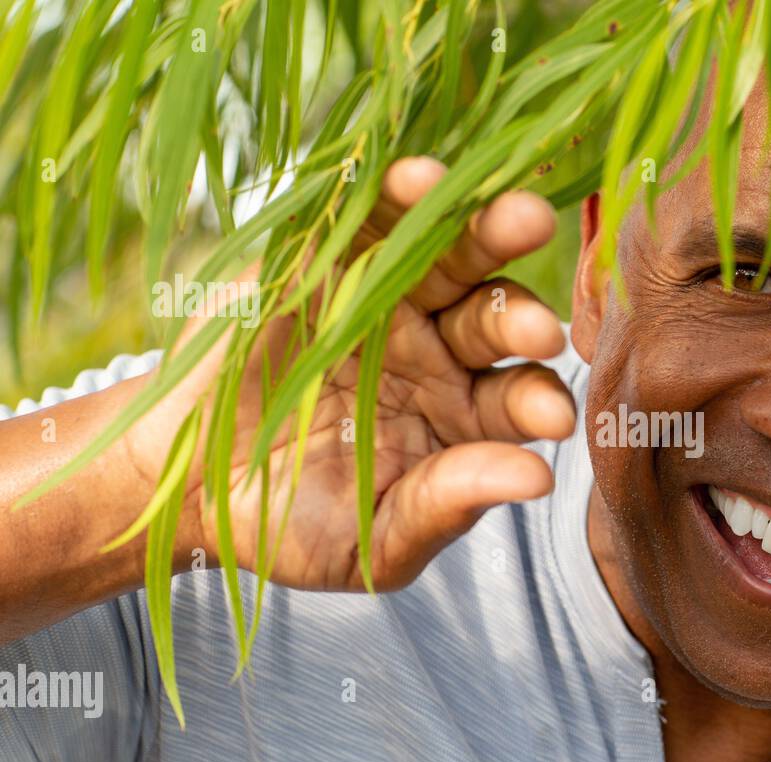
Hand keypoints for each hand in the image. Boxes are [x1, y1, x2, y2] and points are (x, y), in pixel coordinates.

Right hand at [126, 156, 575, 590]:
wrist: (184, 480)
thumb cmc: (290, 523)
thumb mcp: (372, 539)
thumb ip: (447, 506)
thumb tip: (539, 478)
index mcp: (464, 417)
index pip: (520, 400)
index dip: (539, 404)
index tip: (553, 418)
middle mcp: (441, 350)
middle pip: (497, 320)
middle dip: (524, 318)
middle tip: (542, 327)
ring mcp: (389, 297)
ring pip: (452, 256)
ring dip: (486, 234)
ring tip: (521, 220)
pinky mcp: (329, 256)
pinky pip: (372, 218)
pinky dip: (397, 193)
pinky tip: (421, 179)